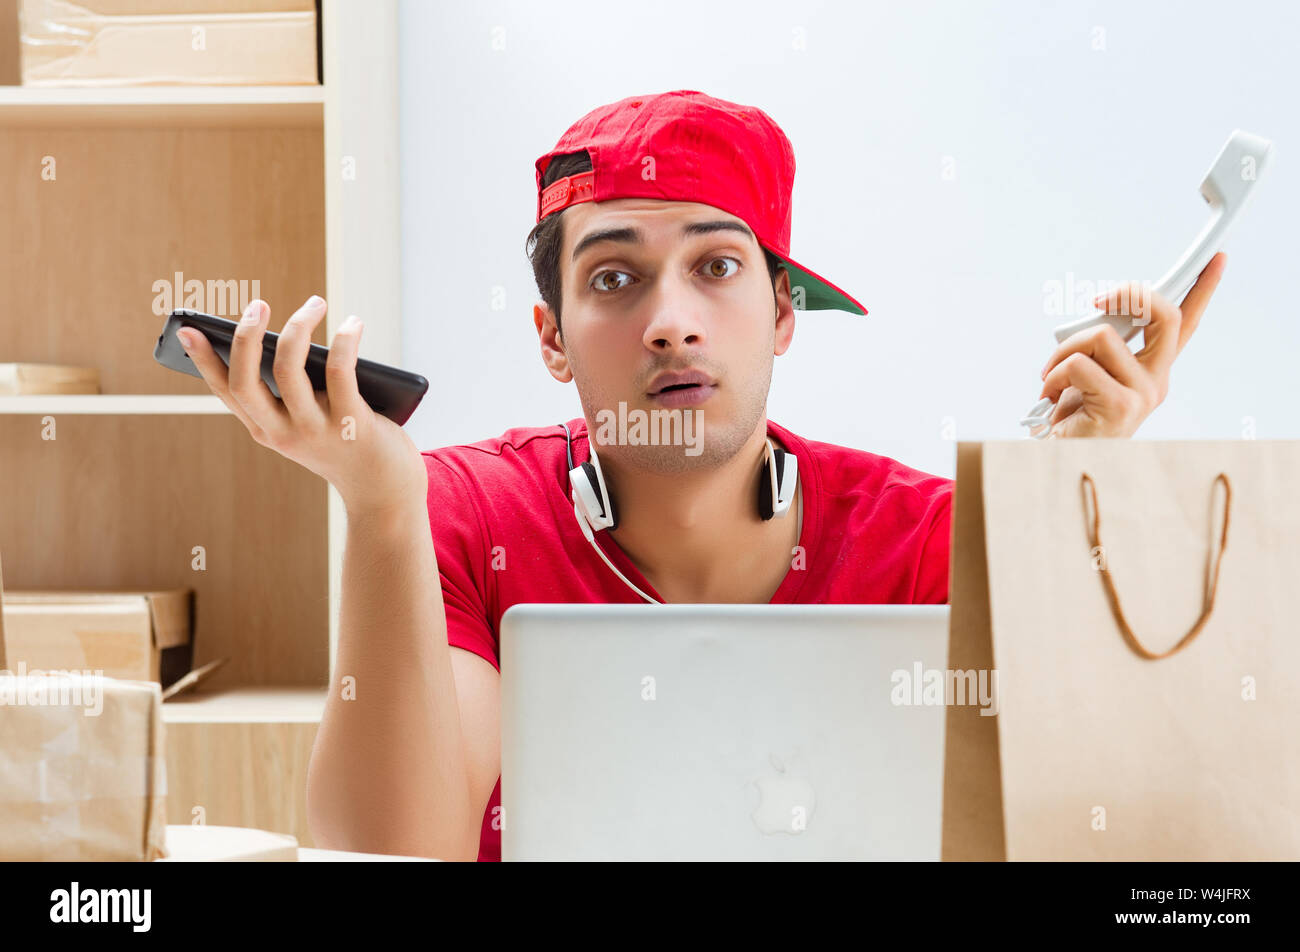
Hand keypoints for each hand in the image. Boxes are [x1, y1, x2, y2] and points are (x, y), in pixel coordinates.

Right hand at [178, 296, 426, 514]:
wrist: (383, 488)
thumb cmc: (346, 444)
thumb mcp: (308, 424)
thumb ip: (292, 392)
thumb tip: (289, 337)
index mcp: (266, 430)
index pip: (226, 392)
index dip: (204, 360)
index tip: (187, 329)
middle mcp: (283, 433)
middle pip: (246, 382)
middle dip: (245, 337)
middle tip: (258, 304)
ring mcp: (315, 430)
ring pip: (289, 370)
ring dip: (298, 327)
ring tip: (315, 303)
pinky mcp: (351, 424)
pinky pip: (339, 371)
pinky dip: (344, 340)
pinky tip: (352, 323)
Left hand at [1036, 252, 1226, 437]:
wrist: (1061, 456)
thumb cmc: (1073, 414)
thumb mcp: (1090, 369)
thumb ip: (1103, 343)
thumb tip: (1102, 310)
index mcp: (1153, 367)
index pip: (1185, 323)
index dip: (1202, 289)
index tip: (1217, 259)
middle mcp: (1157, 379)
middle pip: (1163, 315)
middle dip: (1129, 294)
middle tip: (1098, 301)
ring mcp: (1144, 393)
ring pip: (1103, 335)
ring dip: (1064, 348)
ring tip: (1053, 372)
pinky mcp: (1122, 406)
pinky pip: (1080, 365)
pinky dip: (1054, 372)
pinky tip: (1049, 393)